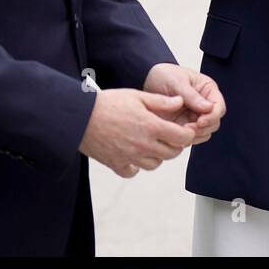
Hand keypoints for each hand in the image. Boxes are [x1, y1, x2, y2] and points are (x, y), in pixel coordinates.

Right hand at [79, 88, 194, 176]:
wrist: (80, 116)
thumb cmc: (107, 103)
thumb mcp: (138, 96)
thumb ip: (162, 102)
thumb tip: (180, 102)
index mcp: (151, 126)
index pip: (182, 138)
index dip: (187, 134)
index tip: (184, 130)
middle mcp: (143, 145)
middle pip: (171, 153)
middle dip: (175, 145)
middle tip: (169, 136)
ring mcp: (130, 156)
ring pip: (154, 164)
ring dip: (157, 156)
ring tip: (151, 144)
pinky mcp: (116, 163)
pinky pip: (132, 172)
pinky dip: (135, 166)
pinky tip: (133, 154)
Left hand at [143, 63, 225, 144]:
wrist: (147, 81)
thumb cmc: (164, 75)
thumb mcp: (177, 82)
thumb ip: (192, 96)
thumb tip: (209, 108)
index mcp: (207, 90)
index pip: (218, 107)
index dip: (212, 116)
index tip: (200, 122)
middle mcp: (204, 104)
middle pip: (214, 122)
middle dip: (203, 128)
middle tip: (188, 129)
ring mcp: (194, 116)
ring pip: (205, 132)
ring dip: (196, 135)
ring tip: (180, 132)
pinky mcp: (184, 125)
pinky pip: (192, 137)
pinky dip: (186, 139)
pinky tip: (176, 135)